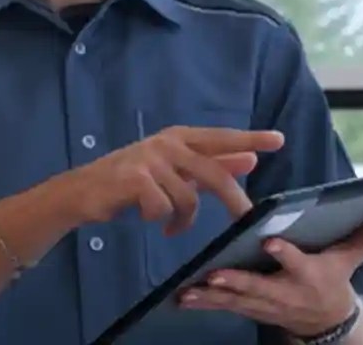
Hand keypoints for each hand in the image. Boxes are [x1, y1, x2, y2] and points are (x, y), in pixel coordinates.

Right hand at [63, 125, 284, 234]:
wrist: (83, 192)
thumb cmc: (131, 182)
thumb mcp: (174, 171)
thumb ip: (211, 165)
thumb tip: (250, 158)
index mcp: (179, 137)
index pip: (221, 137)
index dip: (250, 138)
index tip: (278, 140)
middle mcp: (167, 143)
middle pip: (212, 171)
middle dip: (232, 197)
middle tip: (246, 217)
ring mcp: (150, 159)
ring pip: (187, 198)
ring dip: (182, 219)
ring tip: (171, 226)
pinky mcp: (135, 178)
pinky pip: (164, 208)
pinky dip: (161, 220)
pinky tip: (149, 219)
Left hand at [178, 211, 362, 337]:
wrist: (327, 322)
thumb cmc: (334, 280)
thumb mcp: (351, 259)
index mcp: (310, 274)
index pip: (298, 262)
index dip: (285, 254)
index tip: (270, 241)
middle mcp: (285, 292)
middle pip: (259, 287)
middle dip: (237, 282)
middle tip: (215, 273)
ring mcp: (266, 305)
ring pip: (236, 301)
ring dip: (211, 296)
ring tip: (188, 290)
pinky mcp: (252, 309)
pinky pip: (226, 307)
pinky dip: (204, 303)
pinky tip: (182, 298)